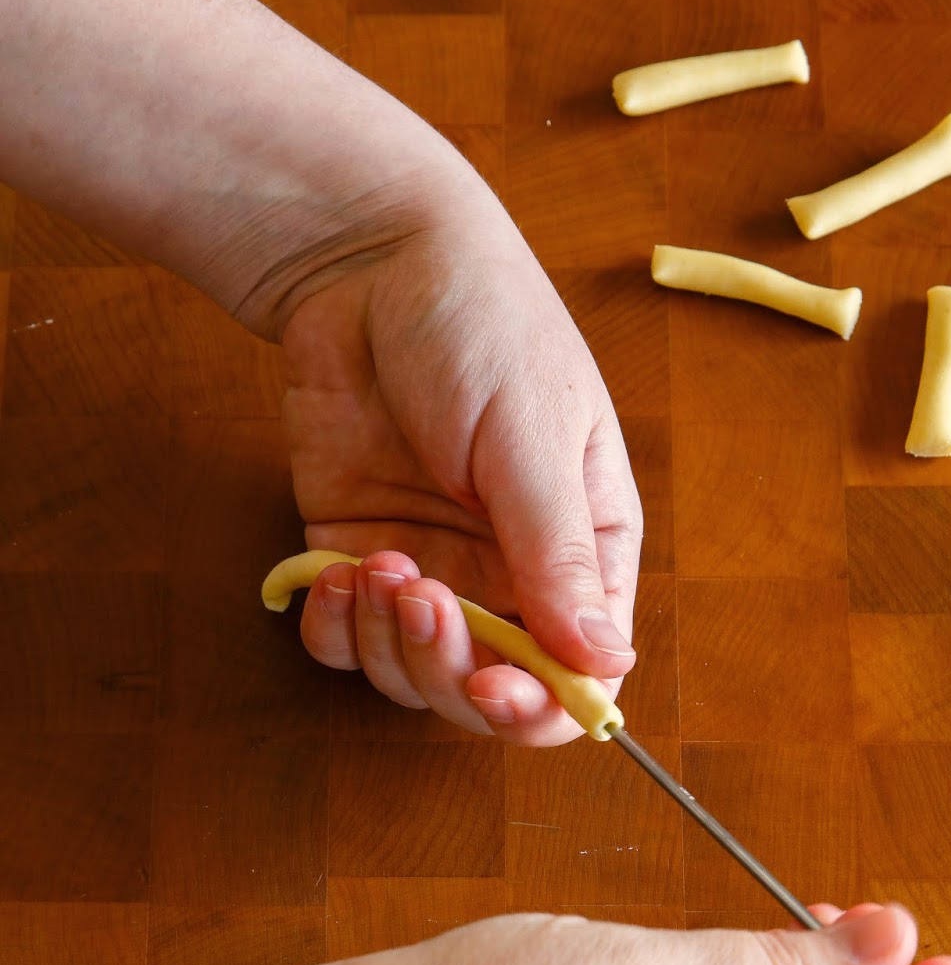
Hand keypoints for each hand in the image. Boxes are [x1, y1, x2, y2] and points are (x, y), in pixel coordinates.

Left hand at [278, 170, 641, 745]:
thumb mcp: (531, 436)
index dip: (539, 706)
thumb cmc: (481, 324)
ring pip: (407, 675)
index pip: (578, 674)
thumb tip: (605, 666)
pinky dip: (331, 627)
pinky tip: (330, 571)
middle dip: (446, 669)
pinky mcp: (356, 552)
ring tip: (375, 564)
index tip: (492, 684)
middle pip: (486, 691)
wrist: (367, 258)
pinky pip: (341, 637)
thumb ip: (558, 554)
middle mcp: (508, 575)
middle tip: (419, 598)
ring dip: (384, 642)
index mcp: (581, 550)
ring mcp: (430, 568)